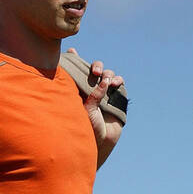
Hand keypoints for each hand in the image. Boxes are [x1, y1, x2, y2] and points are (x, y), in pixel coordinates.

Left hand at [65, 48, 124, 165]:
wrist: (102, 142)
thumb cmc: (88, 128)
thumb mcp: (86, 110)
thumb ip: (93, 94)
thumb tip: (102, 80)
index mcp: (79, 89)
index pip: (76, 71)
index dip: (75, 59)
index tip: (72, 52)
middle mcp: (91, 88)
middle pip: (94, 69)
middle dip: (96, 66)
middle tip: (96, 72)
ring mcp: (104, 91)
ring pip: (107, 74)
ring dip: (108, 73)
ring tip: (109, 80)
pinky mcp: (116, 96)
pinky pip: (119, 83)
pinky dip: (118, 80)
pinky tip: (116, 84)